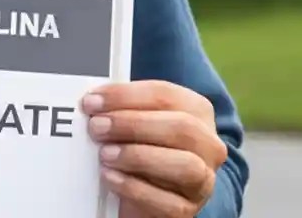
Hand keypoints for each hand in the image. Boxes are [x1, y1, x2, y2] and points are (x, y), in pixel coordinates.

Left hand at [82, 81, 227, 217]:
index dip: (126, 96)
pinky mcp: (187, 210)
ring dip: (138, 156)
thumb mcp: (137, 123)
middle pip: (180, 127)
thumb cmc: (141, 148)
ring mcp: (202, 179)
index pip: (166, 95)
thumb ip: (123, 109)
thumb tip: (93, 102)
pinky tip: (110, 177)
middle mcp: (208, 144)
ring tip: (105, 154)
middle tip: (97, 126)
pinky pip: (166, 201)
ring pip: (183, 164)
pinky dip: (134, 187)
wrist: (148, 193)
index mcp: (197, 111)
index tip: (93, 101)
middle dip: (132, 124)